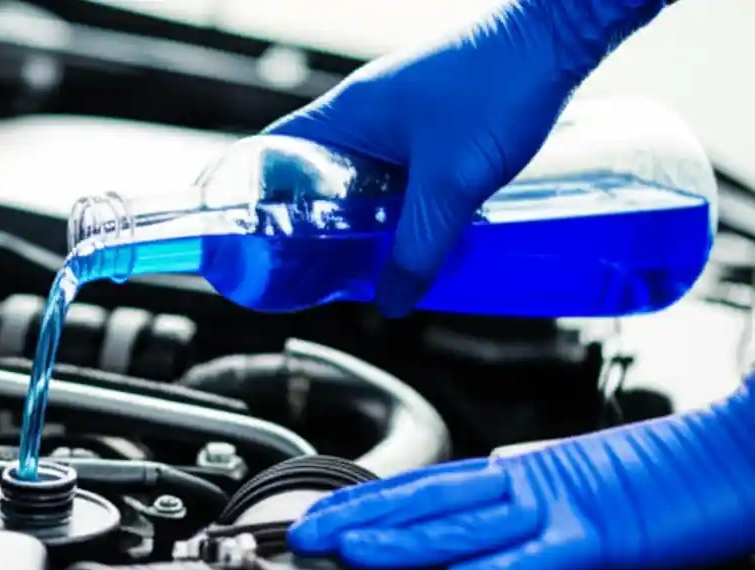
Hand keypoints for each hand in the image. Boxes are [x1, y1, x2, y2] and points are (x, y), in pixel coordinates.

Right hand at [263, 0, 665, 316]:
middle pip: (307, 173)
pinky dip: (388, 202)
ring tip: (354, 261)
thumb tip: (392, 305)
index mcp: (343, 116)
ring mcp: (393, 114)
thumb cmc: (499, 87)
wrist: (557, 35)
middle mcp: (359, 113)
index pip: (267, 155)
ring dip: (351, 214)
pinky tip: (410, 231)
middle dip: (303, 221)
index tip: (242, 238)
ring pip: (352, 175)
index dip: (246, 196)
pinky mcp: (427, 119)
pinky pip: (390, 169)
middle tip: (301, 268)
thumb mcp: (452, 185)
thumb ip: (419, 249)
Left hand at [286, 375, 754, 569]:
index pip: (426, 488)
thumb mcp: (577, 493)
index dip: (366, 503)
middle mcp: (528, 481)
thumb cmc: (663, 479)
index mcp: (520, 473)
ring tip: (350, 550)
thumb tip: (476, 532)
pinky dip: (502, 566)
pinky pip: (545, 553)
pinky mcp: (606, 532)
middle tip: (301, 533)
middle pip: (426, 499)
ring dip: (403, 537)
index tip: (316, 520)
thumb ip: (523, 510)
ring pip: (467, 523)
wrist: (736, 451)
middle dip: (358, 517)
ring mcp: (563, 505)